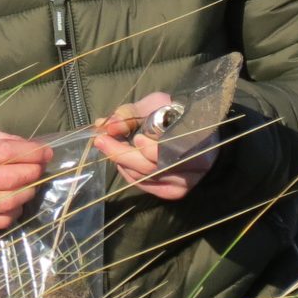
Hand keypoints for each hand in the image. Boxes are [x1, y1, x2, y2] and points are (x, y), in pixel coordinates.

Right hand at [0, 123, 49, 234]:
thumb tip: (31, 146)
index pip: (1, 152)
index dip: (28, 153)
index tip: (46, 153)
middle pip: (6, 178)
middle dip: (31, 174)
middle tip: (40, 171)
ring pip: (5, 203)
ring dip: (26, 195)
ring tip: (29, 189)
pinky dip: (13, 215)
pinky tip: (15, 206)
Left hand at [93, 92, 215, 201]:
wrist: (195, 132)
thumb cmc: (174, 114)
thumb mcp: (154, 105)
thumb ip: (131, 114)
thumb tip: (108, 125)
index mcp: (196, 142)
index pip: (170, 152)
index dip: (151, 149)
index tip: (131, 137)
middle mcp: (193, 168)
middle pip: (151, 167)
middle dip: (122, 153)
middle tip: (101, 140)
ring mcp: (182, 184)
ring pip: (143, 177)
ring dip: (122, 161)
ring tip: (109, 145)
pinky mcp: (172, 192)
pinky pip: (143, 185)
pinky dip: (128, 172)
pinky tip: (123, 160)